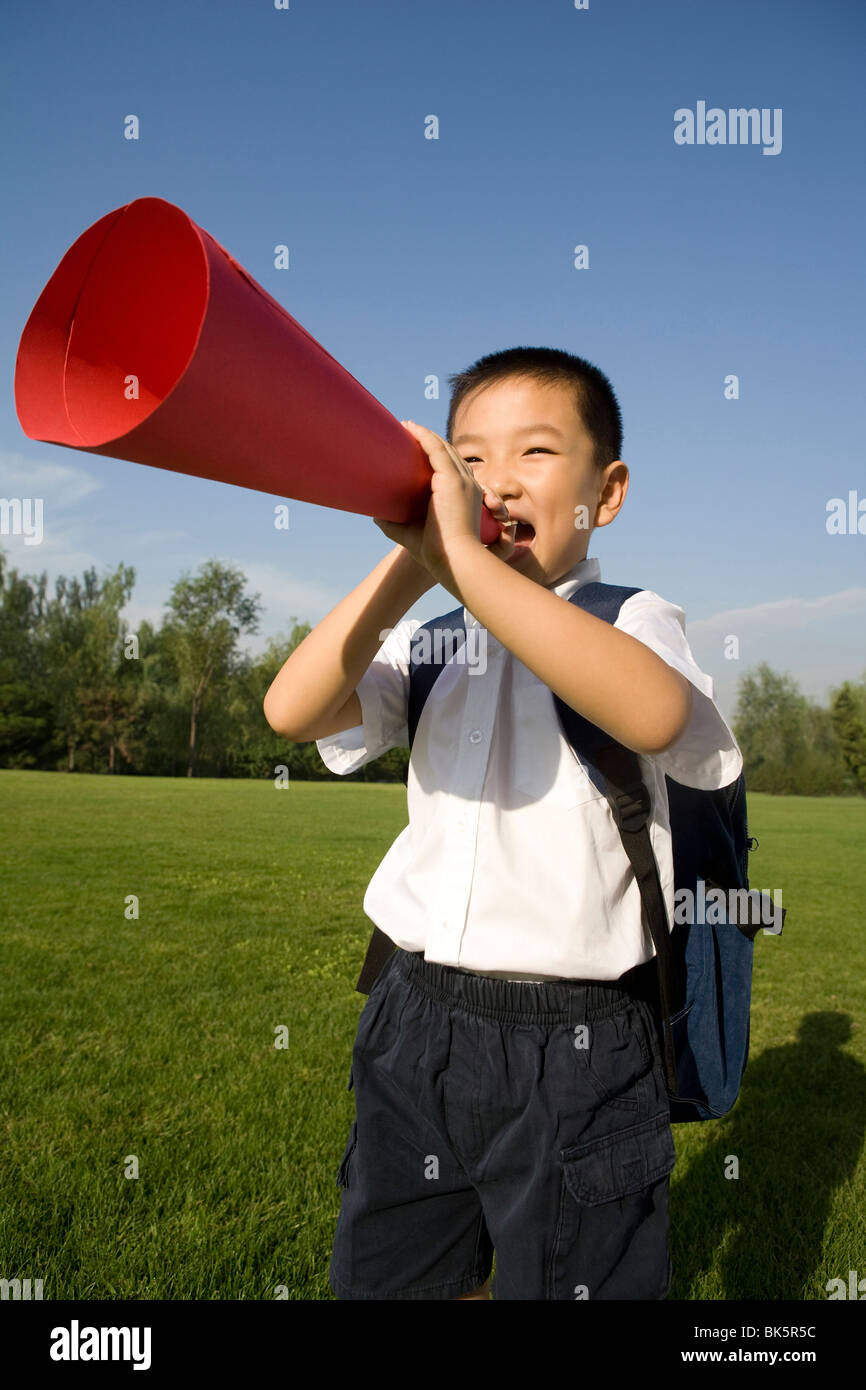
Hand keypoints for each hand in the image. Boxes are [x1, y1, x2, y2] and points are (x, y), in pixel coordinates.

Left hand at [374, 420, 514, 587]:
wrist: (454, 560)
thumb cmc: (437, 553)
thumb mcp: (412, 535)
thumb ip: (395, 525)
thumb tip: (375, 515)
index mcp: (462, 497)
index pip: (451, 468)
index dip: (435, 454)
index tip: (416, 446)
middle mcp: (466, 485)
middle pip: (448, 454)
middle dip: (429, 440)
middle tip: (408, 430)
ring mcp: (462, 481)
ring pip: (443, 448)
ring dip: (424, 434)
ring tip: (406, 426)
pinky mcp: (453, 480)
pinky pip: (437, 450)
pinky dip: (424, 437)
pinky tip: (410, 428)